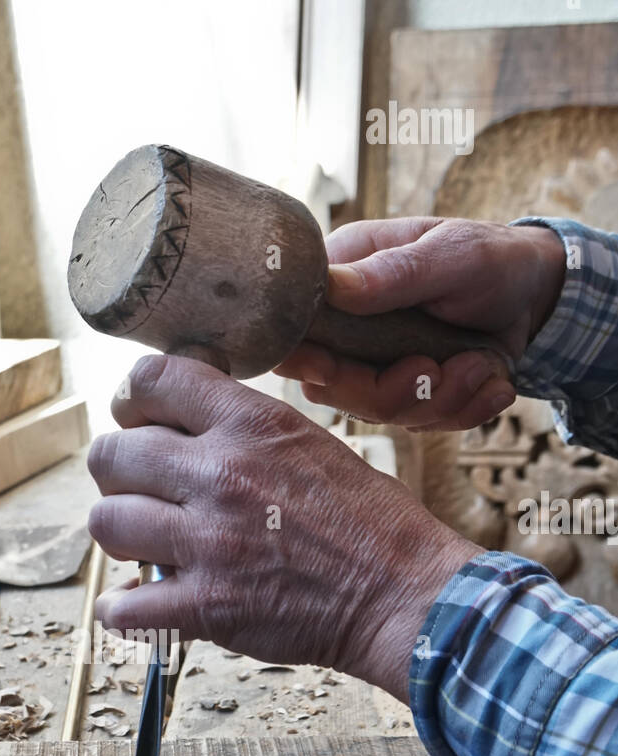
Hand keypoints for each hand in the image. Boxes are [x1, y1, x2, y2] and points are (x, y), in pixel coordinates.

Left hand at [88, 355, 479, 702]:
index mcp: (252, 424)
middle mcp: (222, 474)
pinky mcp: (206, 606)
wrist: (403, 594)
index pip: (151, 379)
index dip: (131, 402)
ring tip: (147, 547)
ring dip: (120, 538)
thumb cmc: (369, 523)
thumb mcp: (310, 442)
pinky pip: (123, 607)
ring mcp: (209, 543)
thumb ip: (242, 431)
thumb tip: (182, 429)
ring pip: (106, 523)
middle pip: (110, 456)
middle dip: (118, 477)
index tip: (138, 423)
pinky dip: (122, 611)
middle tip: (140, 495)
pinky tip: (138, 606)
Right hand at [275, 217, 565, 430]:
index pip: (296, 332)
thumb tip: (331, 288)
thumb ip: (392, 274)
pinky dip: (464, 411)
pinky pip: (422, 425)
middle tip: (435, 369)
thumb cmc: (488, 257)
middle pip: (333, 388)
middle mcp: (350, 331)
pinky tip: (492, 384)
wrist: (534, 292)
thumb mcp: (447, 255)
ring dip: (440, 399)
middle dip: (389, 392)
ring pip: (380, 413)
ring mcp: (377, 368)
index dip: (302, 359)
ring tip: (480, 366)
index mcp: (341, 283)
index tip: (330, 370)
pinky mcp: (409, 396)